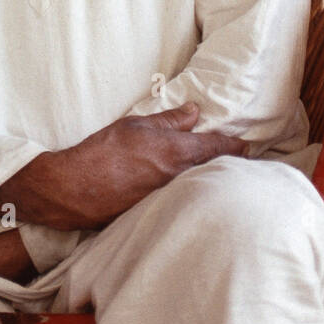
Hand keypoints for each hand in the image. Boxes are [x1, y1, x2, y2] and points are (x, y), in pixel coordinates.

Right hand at [0, 102, 249, 230]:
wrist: (76, 189)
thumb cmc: (103, 151)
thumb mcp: (135, 125)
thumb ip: (168, 120)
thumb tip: (194, 113)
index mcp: (176, 152)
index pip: (217, 148)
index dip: (234, 145)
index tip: (246, 143)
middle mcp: (178, 178)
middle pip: (213, 170)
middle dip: (226, 163)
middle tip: (238, 156)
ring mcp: (169, 197)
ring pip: (198, 184)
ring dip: (208, 176)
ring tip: (215, 169)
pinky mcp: (157, 210)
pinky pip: (182, 196)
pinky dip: (189, 189)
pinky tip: (186, 185)